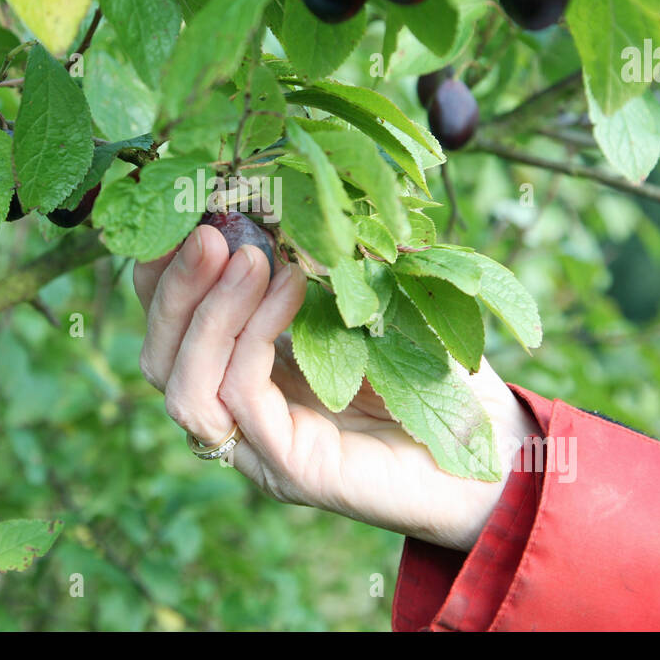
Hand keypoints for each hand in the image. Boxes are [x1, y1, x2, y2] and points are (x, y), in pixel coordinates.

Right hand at [133, 224, 539, 551]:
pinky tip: (290, 286)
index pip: (170, 327)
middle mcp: (241, 415)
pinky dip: (253, 336)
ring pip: (184, 387)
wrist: (501, 448)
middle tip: (207, 231)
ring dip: (205, 312)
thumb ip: (314, 262)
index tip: (182, 212)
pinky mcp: (294, 471)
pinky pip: (243, 398)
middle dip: (173, 289)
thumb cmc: (438, 370)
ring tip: (246, 255)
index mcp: (248, 372)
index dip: (160, 273)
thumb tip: (273, 188)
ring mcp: (262, 448)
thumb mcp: (364, 298)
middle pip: (158, 359)